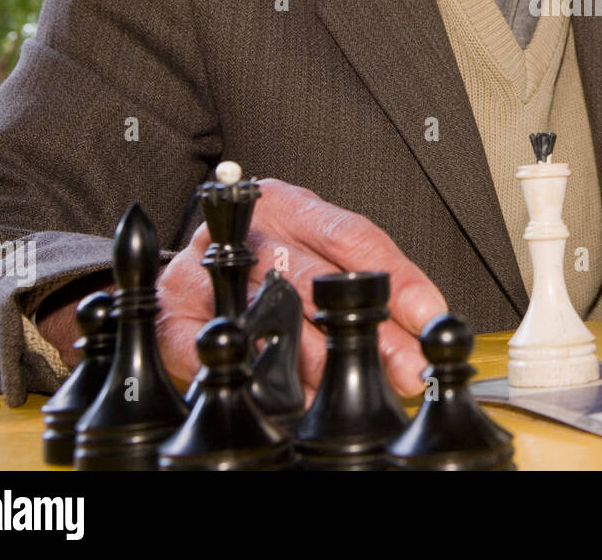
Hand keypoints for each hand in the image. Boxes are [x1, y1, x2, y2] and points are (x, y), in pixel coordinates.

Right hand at [156, 178, 446, 402]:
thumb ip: (366, 284)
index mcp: (288, 205)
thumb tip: (421, 328)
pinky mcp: (171, 311)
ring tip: (354, 386)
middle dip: (368, 330)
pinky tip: (289, 396)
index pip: (351, 236)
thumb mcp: (317, 251)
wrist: (191, 260)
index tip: (431, 315)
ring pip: (269, 316)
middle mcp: (245, 231)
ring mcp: (201, 269)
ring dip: (318, 361)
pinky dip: (254, 374)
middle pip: (314, 281)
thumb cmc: (265, 257)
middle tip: (405, 366)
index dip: (395, 277)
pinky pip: (213, 347)